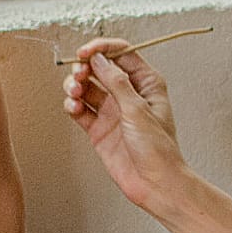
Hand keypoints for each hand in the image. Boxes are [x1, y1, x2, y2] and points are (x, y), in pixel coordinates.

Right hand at [61, 40, 189, 213]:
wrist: (154, 183)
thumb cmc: (159, 149)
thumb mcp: (138, 109)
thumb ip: (116, 82)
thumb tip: (99, 59)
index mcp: (145, 83)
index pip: (121, 53)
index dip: (101, 49)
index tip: (84, 53)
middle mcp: (127, 94)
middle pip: (99, 69)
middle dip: (84, 68)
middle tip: (78, 76)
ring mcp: (112, 111)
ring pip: (86, 89)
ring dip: (75, 87)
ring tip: (73, 94)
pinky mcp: (99, 128)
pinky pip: (80, 110)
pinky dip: (73, 106)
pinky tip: (73, 108)